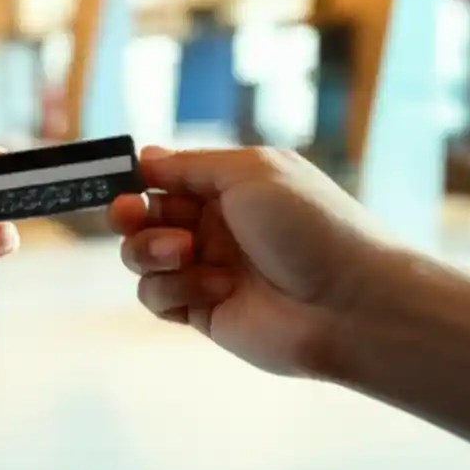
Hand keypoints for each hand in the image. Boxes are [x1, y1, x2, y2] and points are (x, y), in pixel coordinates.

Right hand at [109, 147, 402, 376]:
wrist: (348, 303)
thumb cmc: (310, 224)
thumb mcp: (250, 172)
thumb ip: (190, 166)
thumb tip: (145, 157)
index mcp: (229, 186)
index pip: (164, 176)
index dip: (137, 178)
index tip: (121, 181)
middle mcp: (215, 226)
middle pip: (144, 217)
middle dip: (130, 214)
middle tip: (130, 215)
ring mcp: (207, 269)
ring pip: (141, 257)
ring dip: (150, 251)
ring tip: (183, 252)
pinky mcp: (203, 312)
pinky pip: (158, 296)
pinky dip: (174, 289)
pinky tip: (214, 288)